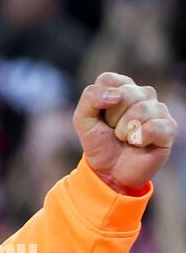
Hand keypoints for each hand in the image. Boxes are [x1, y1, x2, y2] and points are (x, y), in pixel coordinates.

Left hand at [74, 72, 176, 192]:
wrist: (109, 172)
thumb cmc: (99, 144)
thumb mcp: (83, 121)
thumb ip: (90, 99)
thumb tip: (116, 95)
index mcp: (122, 88)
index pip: (108, 79)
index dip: (99, 101)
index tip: (100, 117)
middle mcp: (142, 94)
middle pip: (124, 93)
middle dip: (111, 118)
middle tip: (113, 131)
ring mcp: (158, 109)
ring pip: (139, 110)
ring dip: (124, 132)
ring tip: (125, 139)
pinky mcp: (168, 127)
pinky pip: (153, 127)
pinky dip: (139, 139)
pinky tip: (139, 144)